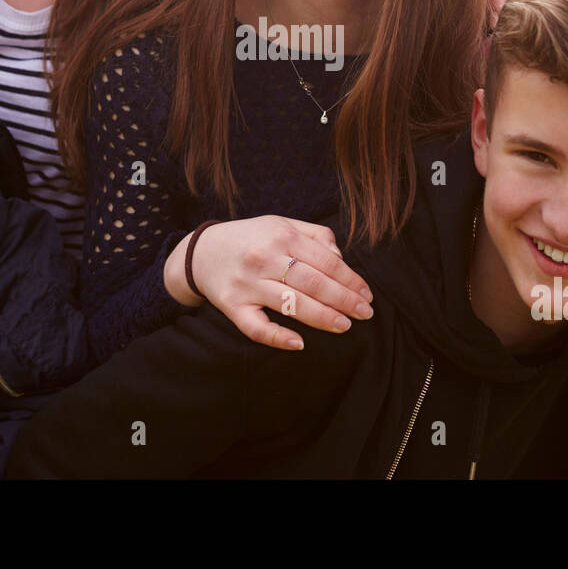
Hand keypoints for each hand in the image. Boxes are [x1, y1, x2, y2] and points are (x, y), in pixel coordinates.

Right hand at [163, 216, 373, 350]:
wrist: (201, 252)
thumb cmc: (251, 239)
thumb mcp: (281, 224)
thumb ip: (315, 236)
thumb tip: (340, 259)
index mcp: (281, 235)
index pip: (326, 261)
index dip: (351, 279)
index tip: (366, 294)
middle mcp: (264, 258)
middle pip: (313, 283)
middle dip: (344, 300)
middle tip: (365, 313)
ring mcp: (247, 284)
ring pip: (291, 304)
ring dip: (322, 317)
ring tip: (345, 326)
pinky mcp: (232, 306)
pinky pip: (256, 327)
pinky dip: (277, 337)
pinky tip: (299, 344)